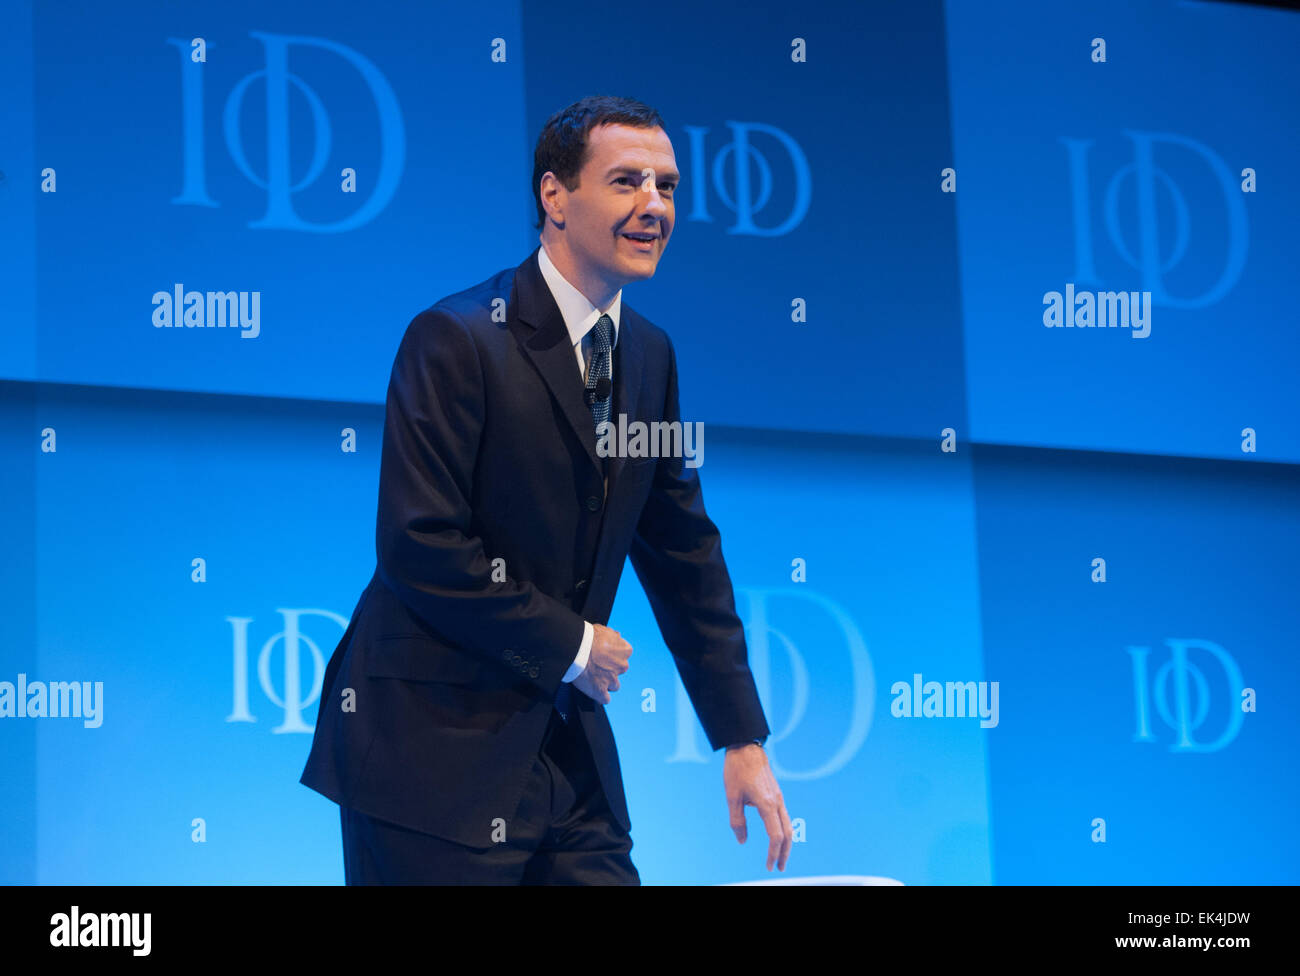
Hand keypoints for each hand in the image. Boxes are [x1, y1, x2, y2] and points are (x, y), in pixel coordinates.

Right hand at [571, 623, 631, 704]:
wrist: (576, 648)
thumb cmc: (588, 637)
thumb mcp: (604, 630)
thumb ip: (613, 636)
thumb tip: (616, 637)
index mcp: (625, 651)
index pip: (624, 655)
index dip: (613, 655)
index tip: (605, 655)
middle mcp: (622, 666)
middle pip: (619, 670)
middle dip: (610, 669)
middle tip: (597, 665)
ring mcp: (612, 680)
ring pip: (614, 685)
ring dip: (606, 683)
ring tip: (594, 677)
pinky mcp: (600, 691)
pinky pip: (605, 699)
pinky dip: (600, 696)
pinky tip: (594, 691)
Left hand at [725, 744, 791, 870]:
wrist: (745, 746)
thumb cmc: (737, 770)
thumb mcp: (732, 797)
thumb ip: (737, 821)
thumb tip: (742, 841)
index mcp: (766, 804)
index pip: (775, 836)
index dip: (772, 853)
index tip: (768, 866)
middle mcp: (777, 802)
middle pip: (787, 834)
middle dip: (784, 853)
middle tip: (779, 868)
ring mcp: (778, 797)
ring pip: (788, 825)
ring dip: (786, 843)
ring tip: (780, 856)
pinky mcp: (776, 793)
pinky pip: (784, 816)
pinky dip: (784, 831)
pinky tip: (776, 836)